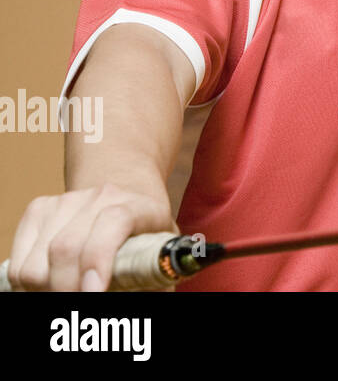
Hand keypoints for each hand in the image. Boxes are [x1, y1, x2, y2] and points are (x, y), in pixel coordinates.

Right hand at [7, 183, 176, 290]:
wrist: (127, 191)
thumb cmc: (145, 232)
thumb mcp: (159, 252)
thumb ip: (152, 277)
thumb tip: (143, 295)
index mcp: (139, 206)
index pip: (114, 222)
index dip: (98, 259)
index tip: (92, 292)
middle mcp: (103, 196)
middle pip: (65, 249)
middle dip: (66, 290)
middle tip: (77, 305)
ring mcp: (67, 200)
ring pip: (35, 263)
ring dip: (43, 290)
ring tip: (66, 293)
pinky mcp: (39, 209)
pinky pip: (19, 262)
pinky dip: (27, 284)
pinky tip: (49, 284)